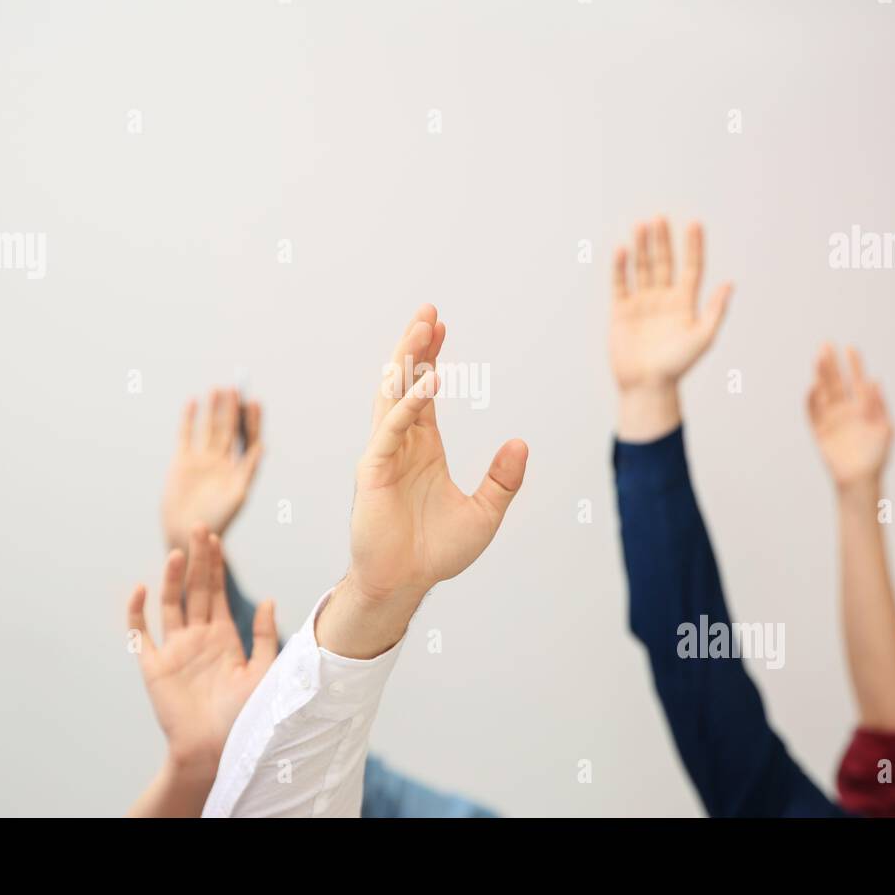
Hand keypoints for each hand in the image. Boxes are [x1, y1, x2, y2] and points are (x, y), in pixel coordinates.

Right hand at [128, 524, 275, 777]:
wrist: (217, 750)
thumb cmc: (244, 717)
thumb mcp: (263, 672)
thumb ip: (264, 636)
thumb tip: (268, 599)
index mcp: (222, 637)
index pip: (216, 592)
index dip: (215, 566)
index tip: (216, 539)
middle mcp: (197, 638)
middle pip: (194, 590)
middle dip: (197, 560)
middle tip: (198, 528)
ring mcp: (174, 650)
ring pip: (171, 605)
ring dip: (173, 579)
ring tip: (178, 552)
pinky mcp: (154, 667)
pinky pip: (141, 635)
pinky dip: (137, 612)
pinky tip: (141, 589)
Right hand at [161, 387, 262, 548]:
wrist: (187, 534)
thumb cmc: (217, 521)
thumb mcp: (237, 496)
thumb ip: (249, 470)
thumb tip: (262, 446)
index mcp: (239, 469)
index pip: (249, 438)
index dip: (252, 420)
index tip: (254, 401)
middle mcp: (222, 462)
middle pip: (230, 429)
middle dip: (233, 409)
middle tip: (236, 388)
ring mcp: (202, 460)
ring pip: (210, 428)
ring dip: (214, 409)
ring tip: (218, 389)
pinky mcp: (182, 462)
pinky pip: (187, 434)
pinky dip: (189, 418)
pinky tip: (193, 402)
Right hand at [315, 305, 527, 658]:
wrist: (404, 584)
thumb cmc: (435, 551)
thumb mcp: (484, 513)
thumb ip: (503, 479)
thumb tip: (521, 443)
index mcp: (422, 447)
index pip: (423, 391)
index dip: (431, 357)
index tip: (440, 325)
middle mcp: (400, 443)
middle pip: (405, 383)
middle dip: (415, 346)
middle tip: (428, 311)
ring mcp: (384, 454)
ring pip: (393, 396)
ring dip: (406, 361)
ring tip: (420, 328)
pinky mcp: (374, 471)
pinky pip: (391, 429)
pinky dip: (409, 404)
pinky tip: (428, 382)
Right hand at [609, 217, 731, 440]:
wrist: (647, 386)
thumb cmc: (677, 365)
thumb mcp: (703, 338)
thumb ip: (715, 310)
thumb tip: (730, 283)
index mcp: (685, 303)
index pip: (691, 268)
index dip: (693, 246)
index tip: (694, 223)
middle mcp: (663, 299)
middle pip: (664, 263)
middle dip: (662, 240)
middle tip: (660, 218)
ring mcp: (641, 303)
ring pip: (642, 268)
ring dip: (642, 247)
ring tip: (641, 225)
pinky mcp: (621, 311)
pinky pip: (620, 284)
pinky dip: (620, 267)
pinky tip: (622, 250)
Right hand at [806, 344, 892, 487]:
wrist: (859, 479)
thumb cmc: (876, 456)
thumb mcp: (884, 428)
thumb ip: (877, 405)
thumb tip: (874, 381)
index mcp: (863, 408)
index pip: (856, 381)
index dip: (854, 365)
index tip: (850, 348)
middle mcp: (846, 410)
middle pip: (836, 382)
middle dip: (832, 365)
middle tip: (826, 345)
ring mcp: (832, 419)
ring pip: (823, 392)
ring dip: (820, 376)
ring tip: (817, 359)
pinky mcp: (819, 430)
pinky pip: (812, 412)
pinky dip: (811, 399)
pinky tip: (813, 387)